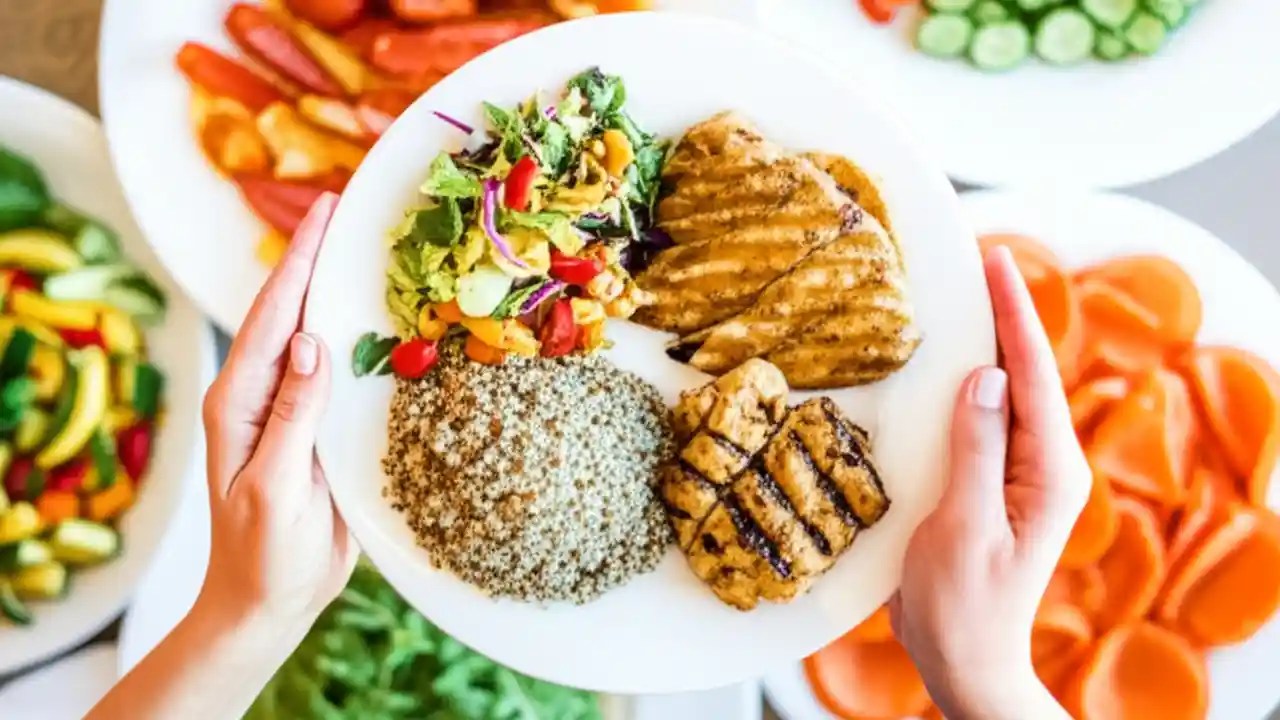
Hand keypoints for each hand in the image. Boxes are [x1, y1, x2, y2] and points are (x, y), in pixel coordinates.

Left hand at [198, 193, 356, 626]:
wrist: (267, 602)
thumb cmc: (263, 554)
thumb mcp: (277, 484)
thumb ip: (294, 413)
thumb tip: (312, 341)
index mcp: (240, 401)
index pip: (272, 316)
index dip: (298, 260)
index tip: (325, 210)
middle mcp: (261, 395)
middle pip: (289, 312)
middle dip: (313, 257)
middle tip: (344, 205)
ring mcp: (288, 411)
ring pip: (312, 336)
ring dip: (334, 290)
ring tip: (363, 245)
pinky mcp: (315, 430)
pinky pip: (336, 373)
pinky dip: (354, 337)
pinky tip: (378, 319)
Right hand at [890, 247, 1090, 719]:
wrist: (964, 662)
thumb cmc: (964, 607)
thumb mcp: (967, 527)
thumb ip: (976, 450)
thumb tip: (982, 375)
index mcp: (1049, 471)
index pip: (1033, 376)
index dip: (1014, 315)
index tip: (996, 262)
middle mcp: (1041, 465)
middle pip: (1024, 376)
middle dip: (1003, 317)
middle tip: (978, 262)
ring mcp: (1017, 475)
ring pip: (1002, 395)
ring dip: (983, 347)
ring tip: (960, 298)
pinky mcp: (990, 485)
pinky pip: (979, 422)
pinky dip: (961, 388)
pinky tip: (939, 368)